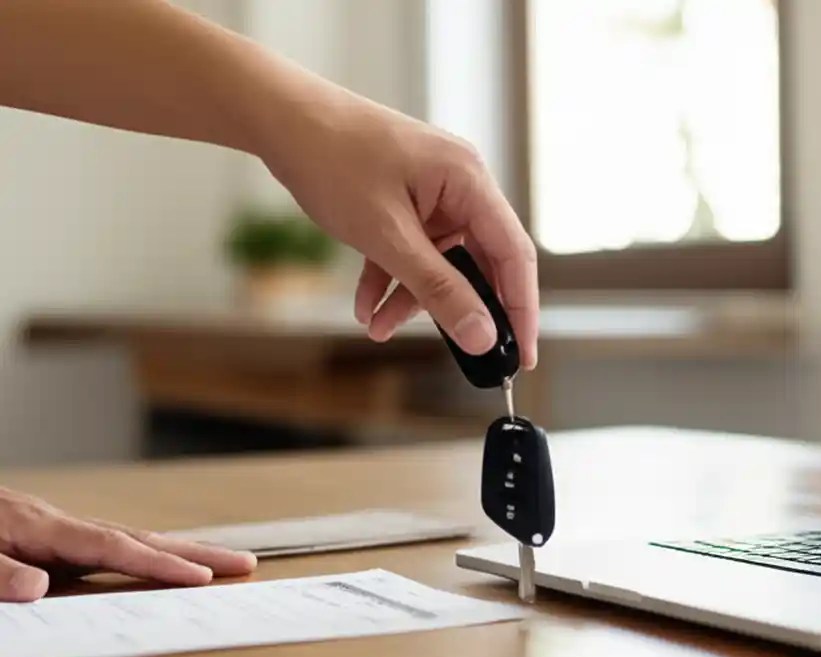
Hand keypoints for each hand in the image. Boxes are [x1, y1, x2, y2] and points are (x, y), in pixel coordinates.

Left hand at [0, 487, 256, 601]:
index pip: (115, 548)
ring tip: (219, 563)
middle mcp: (57, 524)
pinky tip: (158, 560)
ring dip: (177, 551)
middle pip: (140, 537)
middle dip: (195, 552)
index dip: (160, 563)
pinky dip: (145, 553)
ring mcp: (55, 527)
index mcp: (41, 527)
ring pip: (130, 538)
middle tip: (245, 562)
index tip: (200, 576)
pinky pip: (110, 545)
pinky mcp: (46, 535)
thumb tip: (43, 587)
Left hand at [262, 93, 539, 368]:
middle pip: (480, 261)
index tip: (522, 355)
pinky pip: (410, 249)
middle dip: (460, 308)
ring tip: (378, 326)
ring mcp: (431, 192)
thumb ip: (438, 289)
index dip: (522, 309)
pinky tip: (366, 307)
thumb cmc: (332, 160)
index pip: (514, 255)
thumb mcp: (387, 237)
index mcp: (469, 182)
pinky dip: (390, 278)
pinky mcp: (404, 200)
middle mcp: (460, 185)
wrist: (280, 119)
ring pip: (439, 261)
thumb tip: (481, 336)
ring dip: (413, 297)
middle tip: (463, 354)